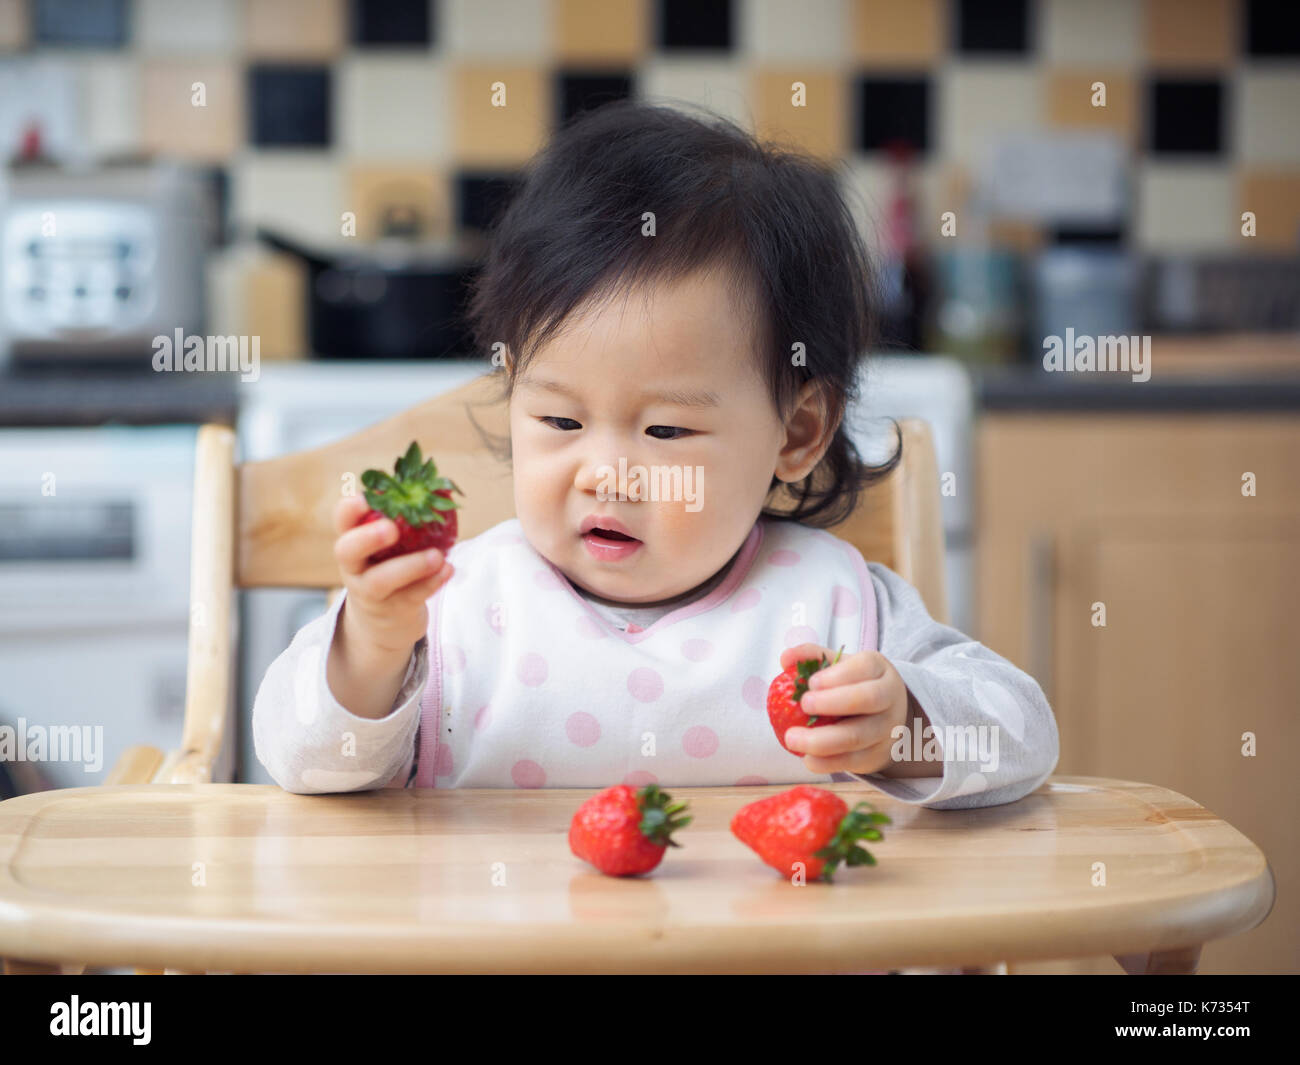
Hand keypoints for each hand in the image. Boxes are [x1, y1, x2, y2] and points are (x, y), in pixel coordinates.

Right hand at [332, 495, 454, 657]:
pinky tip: (448, 570)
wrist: (383, 622)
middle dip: (367, 538)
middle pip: (347, 551)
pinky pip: (411, 597)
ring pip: (381, 581)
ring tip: (437, 556)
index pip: (342, 522)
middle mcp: (354, 567)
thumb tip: (439, 486)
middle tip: (391, 528)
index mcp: (352, 542)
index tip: (365, 497)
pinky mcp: (392, 611)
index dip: (348, 510)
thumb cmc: (390, 568)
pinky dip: (431, 583)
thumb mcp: (388, 547)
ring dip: (411, 566)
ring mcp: (370, 593)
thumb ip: (405, 521)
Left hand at [777, 643, 913, 776]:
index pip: (865, 667)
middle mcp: (888, 698)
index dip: (838, 675)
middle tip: (803, 704)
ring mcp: (886, 729)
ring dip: (822, 740)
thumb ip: (814, 658)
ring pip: (857, 736)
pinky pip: (852, 761)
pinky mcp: (876, 755)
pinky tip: (807, 758)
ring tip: (792, 738)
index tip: (811, 682)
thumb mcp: (841, 666)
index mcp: (878, 669)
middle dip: (832, 702)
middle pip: (867, 699)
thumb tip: (786, 658)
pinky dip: (827, 762)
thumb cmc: (855, 686)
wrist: (888, 718)